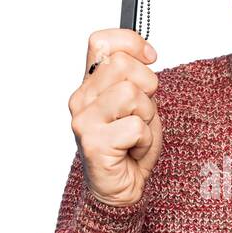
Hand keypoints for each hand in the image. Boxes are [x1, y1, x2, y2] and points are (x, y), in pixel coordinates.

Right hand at [68, 29, 161, 207]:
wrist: (120, 190)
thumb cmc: (129, 148)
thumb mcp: (137, 103)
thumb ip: (134, 77)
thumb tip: (145, 53)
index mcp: (90, 85)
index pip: (100, 42)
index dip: (130, 42)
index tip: (150, 57)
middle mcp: (81, 99)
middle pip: (122, 65)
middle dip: (147, 87)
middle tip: (142, 113)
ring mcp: (84, 120)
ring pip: (132, 94)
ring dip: (147, 117)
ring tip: (137, 134)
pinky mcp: (93, 142)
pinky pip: (136, 127)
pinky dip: (145, 141)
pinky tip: (133, 150)